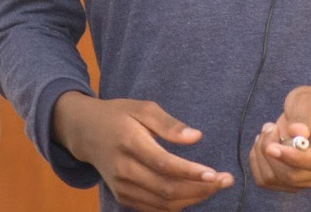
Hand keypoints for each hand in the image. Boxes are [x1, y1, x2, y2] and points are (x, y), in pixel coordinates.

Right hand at [53, 92, 233, 211]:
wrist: (85, 132)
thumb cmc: (118, 115)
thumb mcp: (142, 108)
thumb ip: (169, 124)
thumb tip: (196, 137)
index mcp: (129, 142)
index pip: (163, 164)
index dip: (190, 172)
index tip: (215, 173)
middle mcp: (124, 169)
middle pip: (166, 189)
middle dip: (200, 188)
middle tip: (225, 180)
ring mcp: (122, 187)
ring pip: (163, 203)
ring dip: (193, 198)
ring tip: (215, 186)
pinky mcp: (122, 197)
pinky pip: (155, 208)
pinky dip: (178, 205)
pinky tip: (195, 193)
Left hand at [247, 85, 310, 192]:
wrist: (310, 114)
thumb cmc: (310, 105)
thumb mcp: (307, 101)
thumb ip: (302, 116)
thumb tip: (297, 132)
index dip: (291, 157)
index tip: (271, 147)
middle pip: (291, 176)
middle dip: (271, 150)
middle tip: (269, 127)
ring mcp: (306, 179)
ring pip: (273, 178)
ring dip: (261, 154)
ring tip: (267, 132)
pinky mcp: (289, 182)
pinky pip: (264, 180)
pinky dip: (256, 161)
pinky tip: (263, 143)